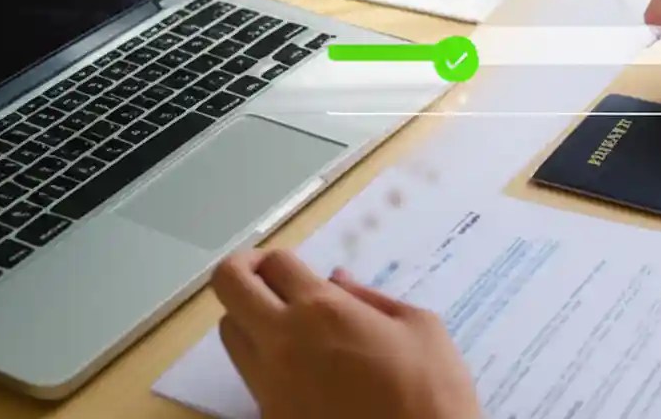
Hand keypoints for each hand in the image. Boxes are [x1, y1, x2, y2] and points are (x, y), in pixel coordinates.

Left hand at [211, 250, 479, 418]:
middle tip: (267, 276)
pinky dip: (263, 357)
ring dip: (248, 315)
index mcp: (321, 310)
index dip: (280, 257)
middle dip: (243, 270)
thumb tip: (338, 282)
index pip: (273, 263)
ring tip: (283, 322)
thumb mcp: (420, 327)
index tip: (294, 267)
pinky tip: (300, 363)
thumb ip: (371, 298)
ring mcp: (269, 384)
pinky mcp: (269, 415)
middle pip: (228, 287)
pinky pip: (249, 373)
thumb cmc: (431, 391)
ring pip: (229, 333)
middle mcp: (282, 342)